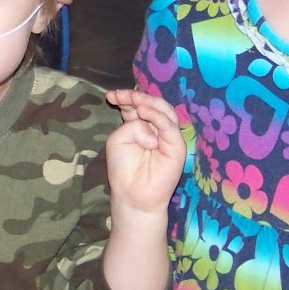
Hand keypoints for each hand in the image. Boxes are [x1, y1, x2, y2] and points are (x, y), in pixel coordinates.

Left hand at [104, 89, 184, 215]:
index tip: (111, 95)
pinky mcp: (177, 147)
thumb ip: (131, 126)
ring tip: (135, 102)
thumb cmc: (123, 169)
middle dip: (137, 97)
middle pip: (152, 105)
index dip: (126, 97)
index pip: (137, 105)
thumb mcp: (118, 140)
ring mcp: (168, 136)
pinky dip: (157, 117)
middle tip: (123, 96)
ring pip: (165, 111)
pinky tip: (143, 112)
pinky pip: (169, 127)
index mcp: (140, 125)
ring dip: (149, 103)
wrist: (132, 194)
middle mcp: (156, 128)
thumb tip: (152, 131)